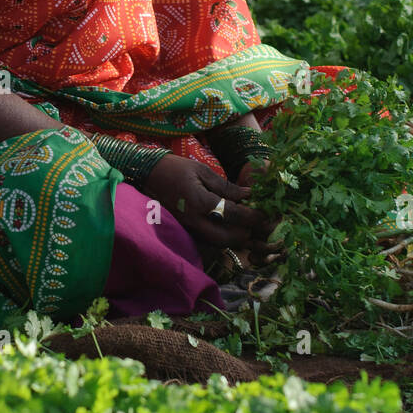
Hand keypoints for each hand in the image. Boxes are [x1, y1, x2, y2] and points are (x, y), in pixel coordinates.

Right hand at [141, 153, 270, 249]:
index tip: (265, 215)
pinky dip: (220, 237)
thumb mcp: (203, 171)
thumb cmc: (176, 169)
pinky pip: (206, 241)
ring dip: (233, 238)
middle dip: (244, 234)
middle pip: (226, 239)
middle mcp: (193, 220)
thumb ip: (226, 187)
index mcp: (199, 201)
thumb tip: (249, 196)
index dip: (252, 216)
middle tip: (254, 224)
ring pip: (217, 244)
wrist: (147, 175)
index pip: (233, 214)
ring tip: (244, 226)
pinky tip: (226, 227)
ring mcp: (187, 229)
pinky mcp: (183, 232)